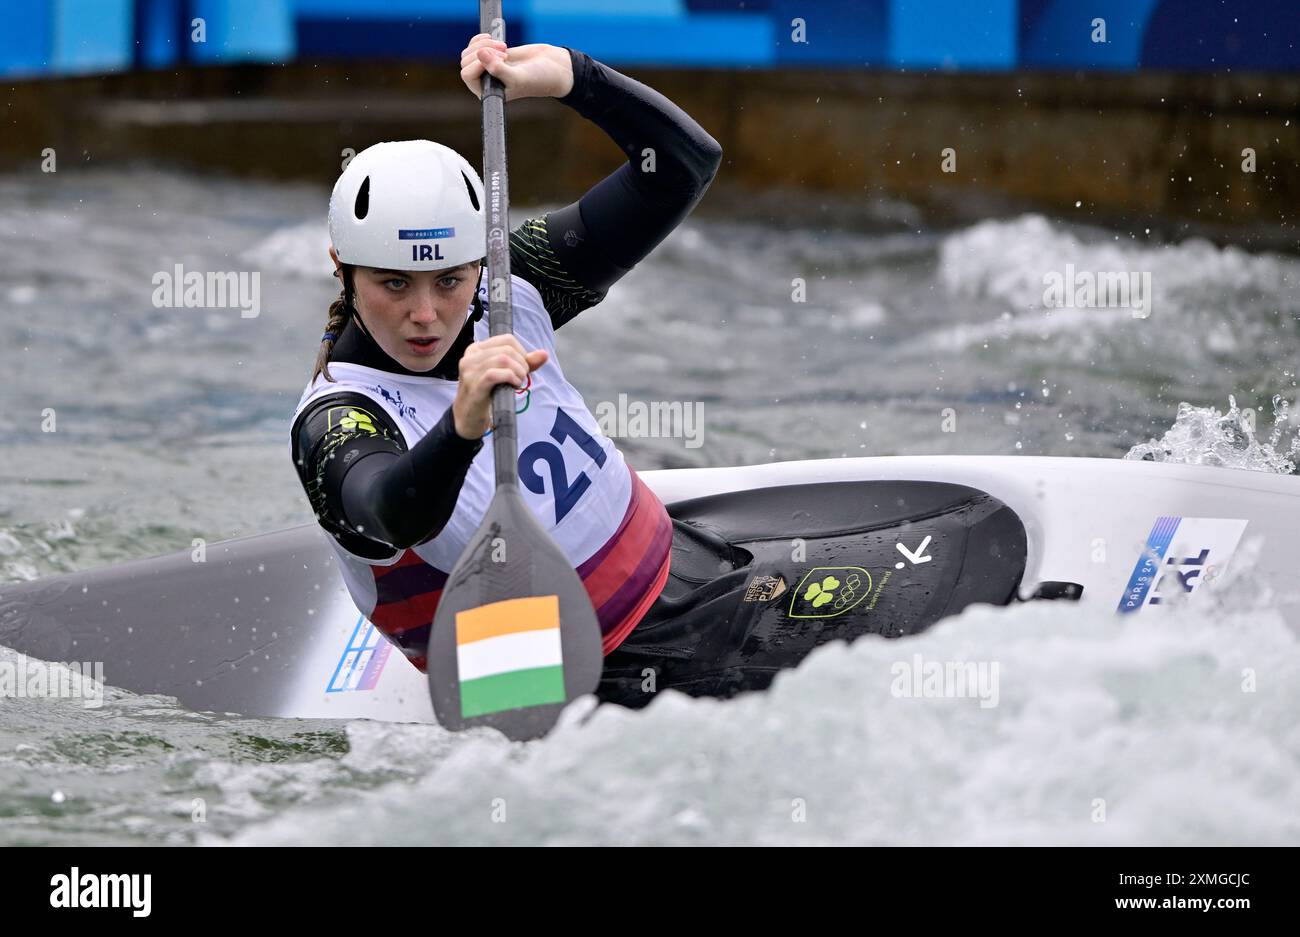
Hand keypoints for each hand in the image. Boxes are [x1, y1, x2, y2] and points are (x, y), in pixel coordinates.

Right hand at [453, 334, 548, 438]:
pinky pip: (495, 374)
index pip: (507, 339)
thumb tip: (544, 354)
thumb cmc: (487, 393)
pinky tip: (513, 386)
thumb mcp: (504, 373)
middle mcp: (470, 356)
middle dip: (522, 363)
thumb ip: (524, 363)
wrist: (468, 417)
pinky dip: (511, 378)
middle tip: (522, 377)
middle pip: (507, 349)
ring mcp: (470, 370)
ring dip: (518, 372)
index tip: (522, 368)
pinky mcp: (474, 385)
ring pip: (503, 359)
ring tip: (518, 382)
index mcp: (476, 348)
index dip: (522, 353)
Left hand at [459, 34, 573, 101]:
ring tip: (503, 47)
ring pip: (469, 52)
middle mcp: (484, 82)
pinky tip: (494, 40)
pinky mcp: (491, 56)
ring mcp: (486, 68)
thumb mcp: (518, 77)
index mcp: (487, 93)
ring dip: (484, 44)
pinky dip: (481, 39)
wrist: (551, 68)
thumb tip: (480, 54)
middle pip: (466, 61)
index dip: (479, 63)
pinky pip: (475, 45)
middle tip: (505, 52)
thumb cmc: (538, 79)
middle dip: (483, 51)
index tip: (501, 59)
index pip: (467, 75)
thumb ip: (498, 69)